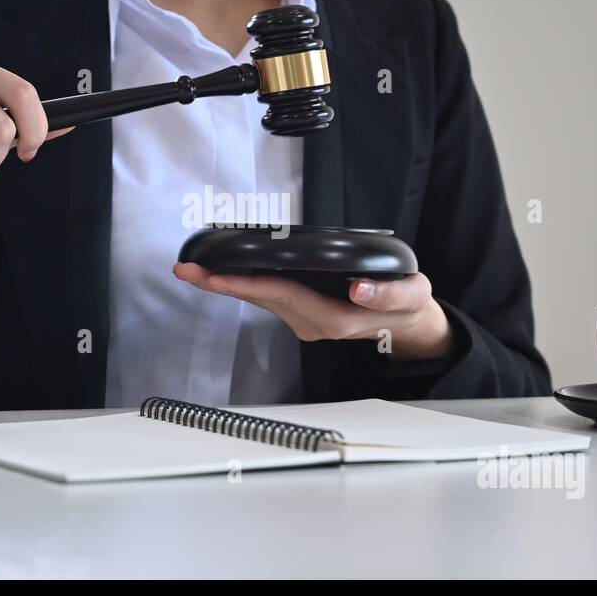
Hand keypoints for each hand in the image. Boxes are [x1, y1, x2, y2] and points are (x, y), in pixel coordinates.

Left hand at [173, 263, 453, 361]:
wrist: (409, 325)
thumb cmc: (408, 307)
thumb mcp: (410, 296)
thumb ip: (387, 295)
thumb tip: (358, 287)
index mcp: (334, 319)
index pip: (282, 296)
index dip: (246, 285)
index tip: (215, 278)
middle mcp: (313, 324)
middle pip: (261, 299)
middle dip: (222, 285)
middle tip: (186, 270)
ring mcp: (306, 321)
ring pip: (261, 300)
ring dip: (227, 286)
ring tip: (195, 271)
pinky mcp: (303, 313)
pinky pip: (269, 298)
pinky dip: (245, 285)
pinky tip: (225, 275)